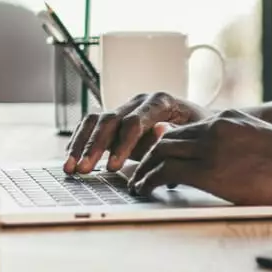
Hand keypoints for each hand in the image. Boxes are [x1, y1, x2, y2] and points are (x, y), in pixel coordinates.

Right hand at [65, 92, 206, 174]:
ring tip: (71, 168)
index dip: (122, 145)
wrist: (201, 123)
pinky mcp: (117, 119)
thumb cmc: (201, 131)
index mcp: (161, 102)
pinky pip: (92, 125)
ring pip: (96, 121)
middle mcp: (140, 102)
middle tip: (85, 170)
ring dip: (81, 145)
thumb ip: (176, 137)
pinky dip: (80, 141)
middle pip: (111, 121)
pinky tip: (71, 158)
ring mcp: (126, 108)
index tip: (114, 167)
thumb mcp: (196, 134)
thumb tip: (159, 135)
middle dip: (96, 147)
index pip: (135, 122)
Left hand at [127, 109, 271, 206]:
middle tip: (138, 171)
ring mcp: (212, 147)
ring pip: (160, 152)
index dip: (165, 144)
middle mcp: (215, 127)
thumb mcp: (262, 140)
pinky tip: (146, 190)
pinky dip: (150, 180)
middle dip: (148, 155)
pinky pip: (166, 172)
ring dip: (144, 169)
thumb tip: (226, 161)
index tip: (156, 159)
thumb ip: (236, 143)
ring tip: (137, 184)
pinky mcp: (210, 171)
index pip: (184, 128)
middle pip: (166, 137)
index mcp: (228, 118)